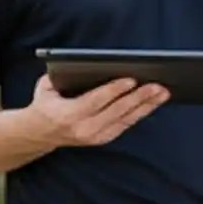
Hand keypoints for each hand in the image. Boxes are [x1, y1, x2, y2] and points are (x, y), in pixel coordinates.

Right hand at [24, 74, 169, 146]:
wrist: (39, 134)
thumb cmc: (46, 103)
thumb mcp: (45, 87)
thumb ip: (60, 76)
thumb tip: (84, 64)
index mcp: (68, 115)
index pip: (96, 101)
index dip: (115, 90)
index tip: (132, 79)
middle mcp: (84, 129)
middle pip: (117, 111)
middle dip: (139, 97)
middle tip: (158, 85)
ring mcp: (95, 137)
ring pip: (126, 120)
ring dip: (146, 106)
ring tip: (163, 92)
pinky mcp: (103, 139)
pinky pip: (126, 125)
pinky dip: (141, 113)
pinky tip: (153, 102)